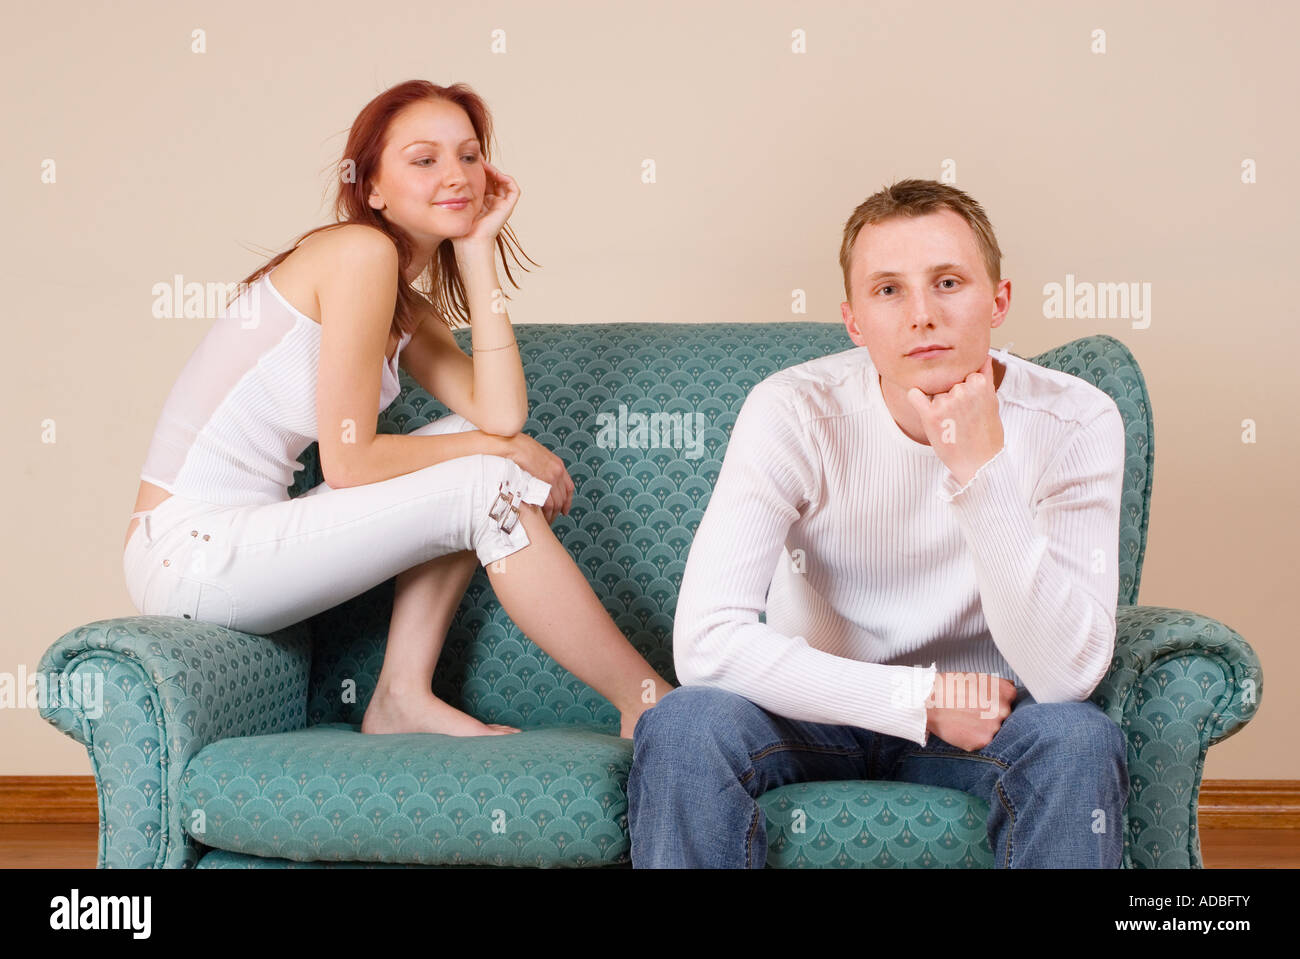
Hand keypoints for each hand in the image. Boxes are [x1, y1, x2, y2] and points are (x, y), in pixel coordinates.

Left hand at [452, 159, 519, 248]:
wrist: (469, 242)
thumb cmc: (459, 229)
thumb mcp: (455, 206)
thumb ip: (454, 193)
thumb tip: (447, 178)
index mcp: (482, 203)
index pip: (482, 180)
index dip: (477, 170)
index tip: (467, 160)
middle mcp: (493, 203)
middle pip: (492, 178)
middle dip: (485, 167)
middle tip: (476, 157)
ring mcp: (501, 205)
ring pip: (502, 181)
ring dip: (494, 170)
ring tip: (483, 163)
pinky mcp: (508, 207)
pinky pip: (513, 188)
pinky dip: (506, 178)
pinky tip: (493, 172)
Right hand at [496, 432, 573, 523]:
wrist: (511, 446)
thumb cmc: (517, 449)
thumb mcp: (535, 456)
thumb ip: (540, 468)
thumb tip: (537, 477)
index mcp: (557, 464)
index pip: (569, 487)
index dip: (567, 501)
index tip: (564, 509)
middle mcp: (558, 471)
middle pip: (563, 497)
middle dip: (559, 510)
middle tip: (552, 519)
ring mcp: (551, 478)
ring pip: (557, 503)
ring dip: (552, 515)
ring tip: (545, 522)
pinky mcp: (542, 484)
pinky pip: (549, 504)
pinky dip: (546, 513)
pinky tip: (540, 517)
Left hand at [905, 354, 1003, 486]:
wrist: (979, 463)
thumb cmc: (987, 436)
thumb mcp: (992, 402)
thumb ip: (985, 377)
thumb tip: (983, 356)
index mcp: (980, 384)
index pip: (963, 373)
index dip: (964, 386)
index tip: (969, 402)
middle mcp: (963, 390)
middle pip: (948, 382)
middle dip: (951, 395)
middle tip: (961, 417)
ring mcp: (946, 402)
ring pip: (935, 391)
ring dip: (938, 403)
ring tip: (952, 423)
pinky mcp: (931, 415)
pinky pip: (914, 395)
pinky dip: (915, 397)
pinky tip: (921, 403)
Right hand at [924, 672, 1016, 750]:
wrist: (929, 700)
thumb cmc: (951, 687)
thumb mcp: (979, 677)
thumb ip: (999, 686)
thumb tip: (1012, 689)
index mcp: (1006, 693)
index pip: (1012, 702)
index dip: (997, 702)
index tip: (986, 703)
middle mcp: (1004, 711)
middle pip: (1005, 718)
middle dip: (991, 716)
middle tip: (972, 711)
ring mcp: (994, 728)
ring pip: (993, 731)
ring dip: (982, 728)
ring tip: (965, 718)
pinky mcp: (981, 742)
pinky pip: (981, 741)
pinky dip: (972, 737)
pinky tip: (962, 727)